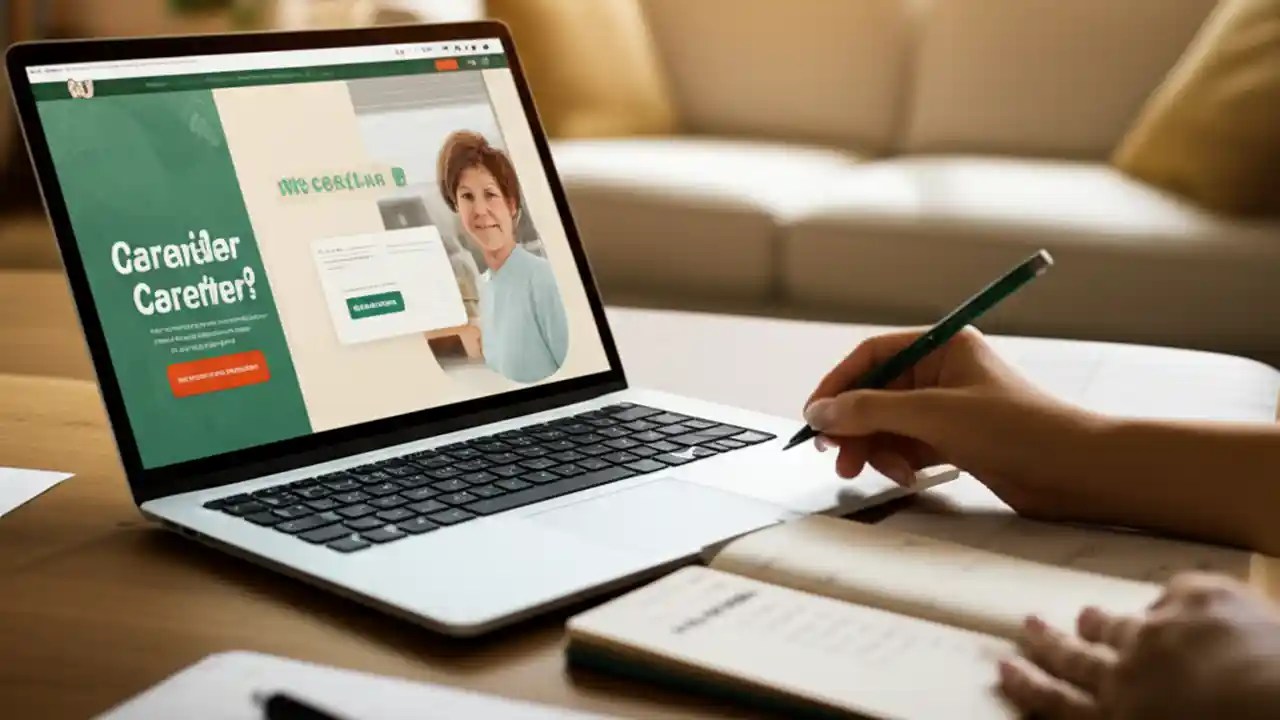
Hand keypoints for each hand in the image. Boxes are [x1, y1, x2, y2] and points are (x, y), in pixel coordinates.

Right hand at [804, 327, 1098, 518]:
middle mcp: (943, 372)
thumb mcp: (933, 415)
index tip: (814, 418)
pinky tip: (908, 477)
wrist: (1076, 472)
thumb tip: (819, 413)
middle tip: (838, 459)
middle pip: (876, 393)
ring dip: (875, 448)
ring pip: (889, 424)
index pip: (872, 355)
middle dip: (855, 426)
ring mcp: (949, 408)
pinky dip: (899, 461)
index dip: (838, 384)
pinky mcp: (958, 440)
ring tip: (873, 473)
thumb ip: (870, 411)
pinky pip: (909, 445)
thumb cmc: (1015, 429)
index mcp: (941, 346)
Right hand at [1000, 572, 1279, 718]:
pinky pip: (1176, 593)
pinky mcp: (1201, 599)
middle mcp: (1128, 673)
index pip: (1059, 705)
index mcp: (1121, 719)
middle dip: (1049, 644)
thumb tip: (1118, 714)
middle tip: (1028, 624)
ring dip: (1099, 621)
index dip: (1029, 686)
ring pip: (1120, 625)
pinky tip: (1173, 600)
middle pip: (1077, 659)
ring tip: (1085, 614)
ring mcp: (1162, 631)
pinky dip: (1171, 601)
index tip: (1004, 667)